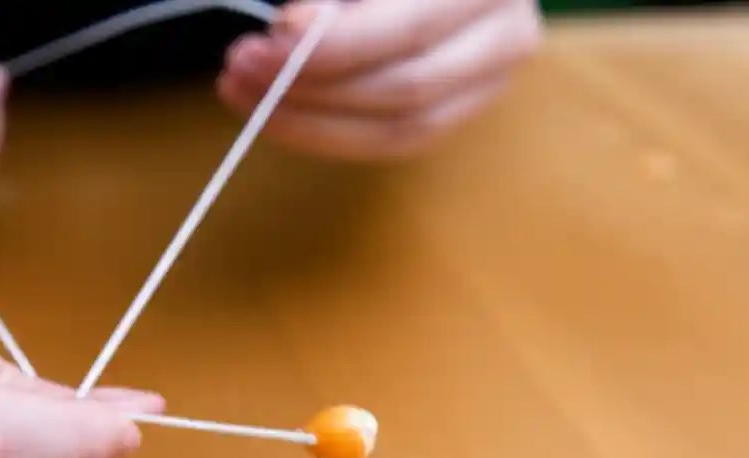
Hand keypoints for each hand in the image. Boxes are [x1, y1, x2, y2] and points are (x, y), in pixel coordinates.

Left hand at [218, 0, 541, 159]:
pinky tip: (283, 112)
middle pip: (407, 86)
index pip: (409, 29)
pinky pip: (395, 139)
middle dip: (312, 84)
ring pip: (401, 128)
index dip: (339, 42)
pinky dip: (332, 132)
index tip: (276, 32)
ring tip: (247, 93)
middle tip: (240, 67)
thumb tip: (296, 27)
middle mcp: (507, 32)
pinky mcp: (462, 108)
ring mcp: (492, 79)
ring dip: (312, 120)